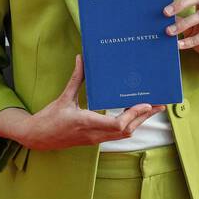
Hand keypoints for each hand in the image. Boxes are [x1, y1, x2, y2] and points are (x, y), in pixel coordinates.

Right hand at [24, 54, 166, 150]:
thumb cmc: (49, 118)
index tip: (145, 104)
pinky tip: (134, 114)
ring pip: (124, 134)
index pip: (118, 124)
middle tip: (159, 104)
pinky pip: (117, 135)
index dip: (133, 114)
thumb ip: (76, 78)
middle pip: (127, 130)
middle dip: (144, 117)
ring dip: (139, 121)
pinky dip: (129, 124)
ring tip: (152, 109)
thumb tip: (82, 58)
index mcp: (87, 123)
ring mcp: (96, 139)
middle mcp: (94, 134)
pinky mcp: (95, 140)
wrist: (38, 138)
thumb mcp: (64, 97)